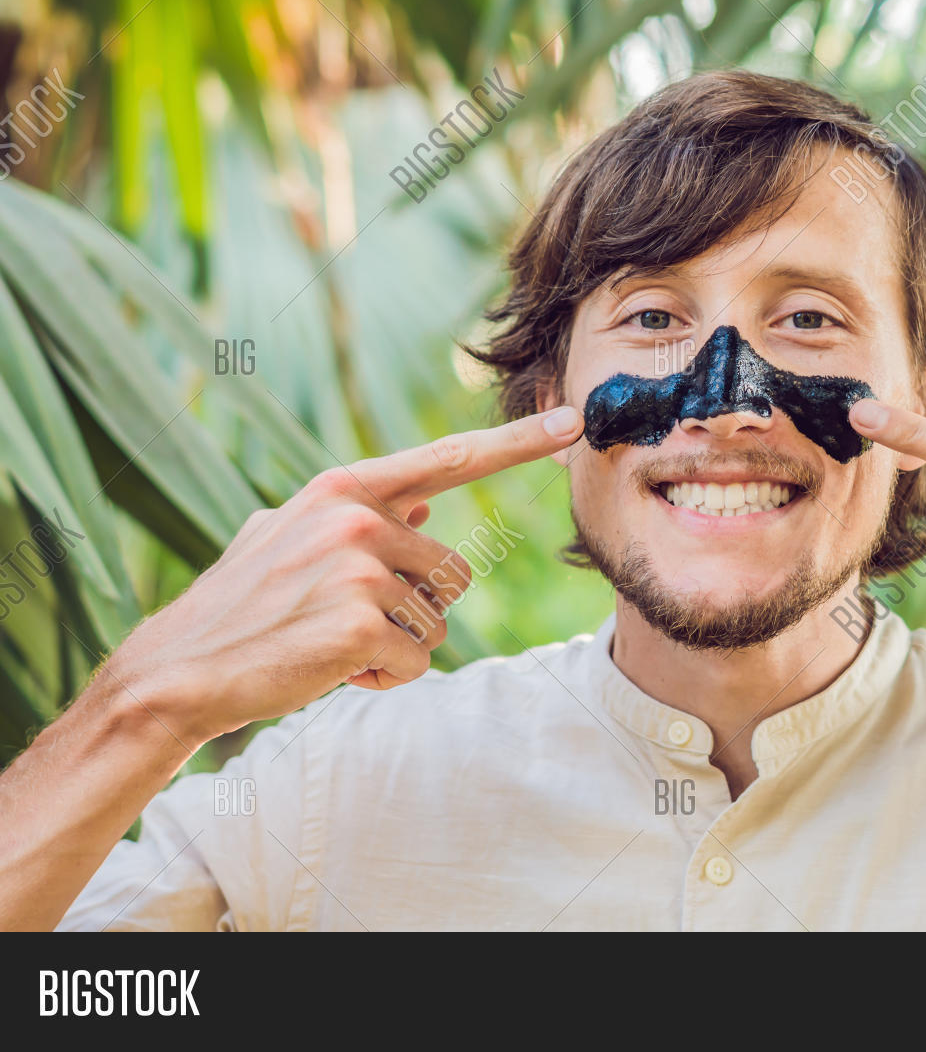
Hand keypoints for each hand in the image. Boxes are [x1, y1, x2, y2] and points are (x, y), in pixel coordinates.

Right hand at [108, 407, 583, 743]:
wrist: (179, 671)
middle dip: (415, 610)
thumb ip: (354, 516)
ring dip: (397, 647)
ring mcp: (360, 570)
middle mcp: (357, 518)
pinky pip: (417, 662)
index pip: (448, 458)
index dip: (517, 441)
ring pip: (438, 621)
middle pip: (454, 573)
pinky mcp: (363, 625)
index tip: (573, 421)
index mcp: (343, 489)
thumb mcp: (284, 537)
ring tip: (331, 642)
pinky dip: (383, 678)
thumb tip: (427, 508)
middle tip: (344, 621)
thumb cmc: (241, 607)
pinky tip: (331, 670)